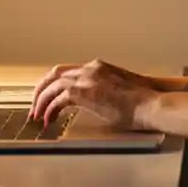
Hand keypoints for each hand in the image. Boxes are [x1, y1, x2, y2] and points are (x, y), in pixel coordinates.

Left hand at [29, 59, 160, 131]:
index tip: (49, 97)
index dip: (54, 85)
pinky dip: (50, 109)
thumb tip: (97, 101)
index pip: (68, 72)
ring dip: (41, 101)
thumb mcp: (120, 89)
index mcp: (98, 67)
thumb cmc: (143, 101)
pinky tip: (48, 119)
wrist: (152, 104)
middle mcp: (90, 69)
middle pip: (54, 74)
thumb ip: (104, 91)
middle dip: (41, 89)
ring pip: (52, 85)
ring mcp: (86, 79)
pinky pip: (57, 99)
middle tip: (35, 105)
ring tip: (38, 115)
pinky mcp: (84, 93)